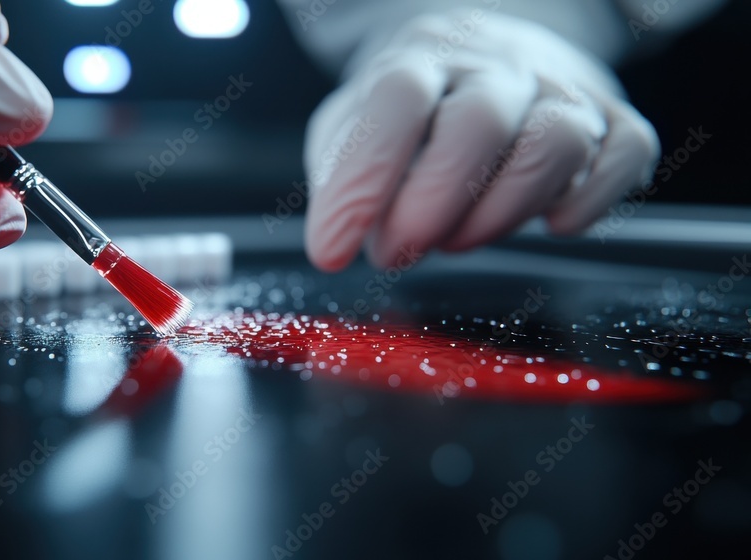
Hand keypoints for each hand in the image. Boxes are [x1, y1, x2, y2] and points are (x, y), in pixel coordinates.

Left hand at [302, 10, 659, 270]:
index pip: (398, 100)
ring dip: (504, 210)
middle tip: (397, 251)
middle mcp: (495, 64)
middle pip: (481, 121)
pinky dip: (589, 200)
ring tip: (459, 238)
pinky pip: (625, 152)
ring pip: (558, 139)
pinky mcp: (611, 118)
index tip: (331, 249)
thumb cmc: (408, 113)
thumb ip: (343, 179)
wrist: (478, 58)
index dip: (365, 179)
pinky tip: (549, 222)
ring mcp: (560, 87)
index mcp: (421, 58)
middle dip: (433, 204)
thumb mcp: (351, 130)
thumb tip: (339, 241)